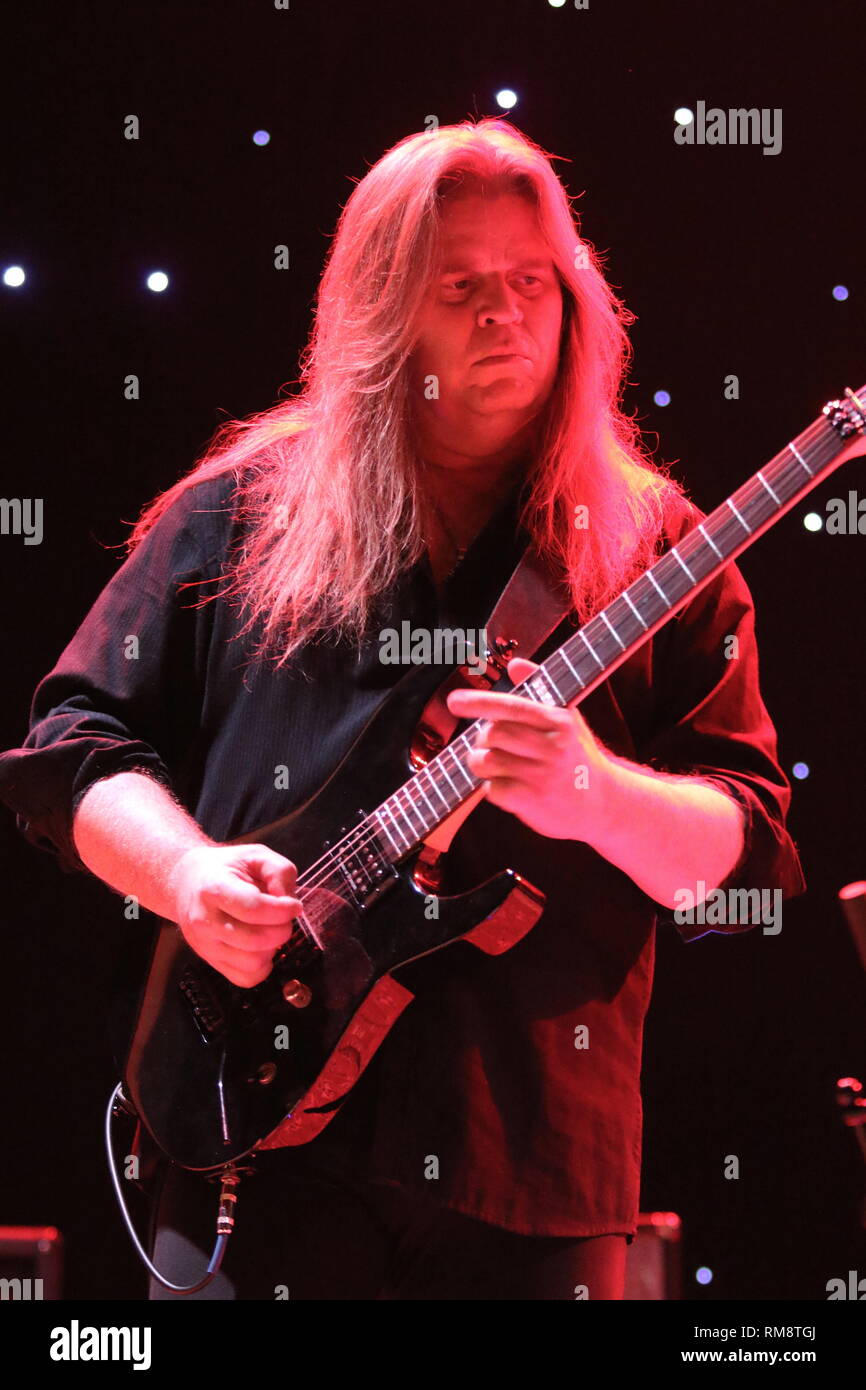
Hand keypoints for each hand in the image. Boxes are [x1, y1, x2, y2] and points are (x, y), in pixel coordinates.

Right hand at [169, 843, 302, 988]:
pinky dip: (262, 966)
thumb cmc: (225, 868)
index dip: (283, 910)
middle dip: (282, 930)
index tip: (293, 905)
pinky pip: (245, 978)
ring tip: (270, 930)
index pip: (254, 908)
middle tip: (283, 918)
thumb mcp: (255, 855)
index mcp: (214, 888)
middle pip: (255, 940)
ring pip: (252, 963)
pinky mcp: (210, 961)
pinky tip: (261, 946)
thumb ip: (279, 871)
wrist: (187, 882)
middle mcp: (205, 921)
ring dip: (272, 949)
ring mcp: (205, 945)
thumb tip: (288, 901)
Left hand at [445, 656, 617, 842]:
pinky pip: (491, 789)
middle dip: (483, 738)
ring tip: (498, 765)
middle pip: (493, 733)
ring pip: (486, 761)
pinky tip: (511, 786)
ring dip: (483, 763)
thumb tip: (515, 663)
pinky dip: (493, 787)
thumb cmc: (578, 757)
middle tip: (491, 744)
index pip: (513, 706)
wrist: (604, 803)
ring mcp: (540, 776)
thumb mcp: (568, 720)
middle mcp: (551, 748)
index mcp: (560, 722)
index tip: (454, 702)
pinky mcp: (530, 801)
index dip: (479, 702)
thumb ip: (540, 689)